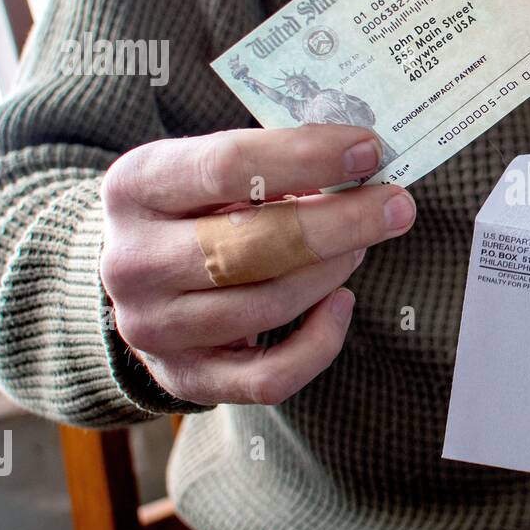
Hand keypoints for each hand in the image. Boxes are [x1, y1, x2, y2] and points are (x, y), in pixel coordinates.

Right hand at [99, 124, 416, 405]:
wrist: (139, 281)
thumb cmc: (194, 211)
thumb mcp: (209, 171)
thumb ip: (272, 165)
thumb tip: (359, 163)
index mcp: (135, 188)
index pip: (226, 166)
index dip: (306, 157)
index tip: (368, 151)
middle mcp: (132, 261)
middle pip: (251, 244)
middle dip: (340, 223)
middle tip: (396, 206)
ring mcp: (153, 328)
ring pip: (268, 306)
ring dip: (331, 272)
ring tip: (360, 245)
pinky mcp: (185, 378)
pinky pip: (269, 377)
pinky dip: (319, 343)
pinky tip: (340, 304)